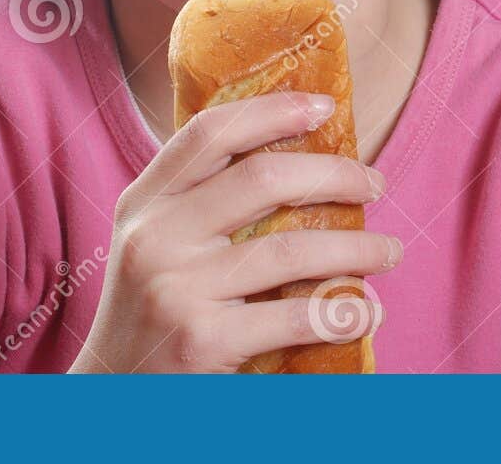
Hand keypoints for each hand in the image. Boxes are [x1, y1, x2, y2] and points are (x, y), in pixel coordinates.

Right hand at [69, 90, 400, 372]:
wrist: (112, 394)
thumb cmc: (151, 310)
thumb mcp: (153, 241)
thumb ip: (200, 201)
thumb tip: (294, 158)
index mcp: (145, 202)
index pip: (210, 133)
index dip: (271, 110)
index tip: (323, 106)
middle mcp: (155, 237)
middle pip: (262, 179)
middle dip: (334, 175)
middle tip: (375, 183)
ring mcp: (177, 289)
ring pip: (290, 249)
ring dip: (356, 247)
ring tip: (388, 250)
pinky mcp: (202, 341)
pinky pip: (293, 316)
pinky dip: (342, 312)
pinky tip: (367, 311)